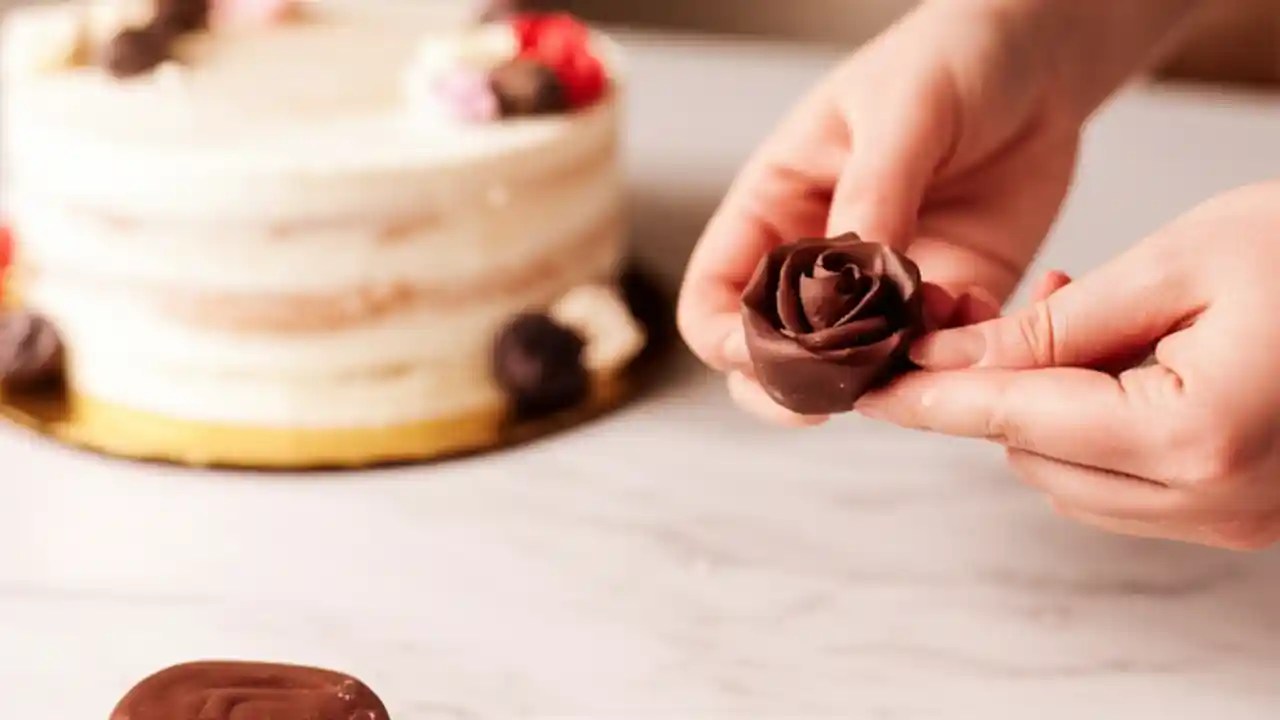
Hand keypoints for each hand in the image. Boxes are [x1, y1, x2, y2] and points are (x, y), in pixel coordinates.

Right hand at [678, 0, 1080, 425]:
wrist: (1040, 59)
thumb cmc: (948, 59)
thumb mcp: (901, 110)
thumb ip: (873, 194)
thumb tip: (850, 284)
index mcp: (773, 211)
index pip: (714, 301)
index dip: (727, 341)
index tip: (770, 353)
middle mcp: (816, 264)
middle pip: (770, 362)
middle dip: (797, 387)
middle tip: (843, 387)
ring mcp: (881, 292)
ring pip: (854, 374)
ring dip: (888, 375)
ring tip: (928, 333)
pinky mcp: (949, 300)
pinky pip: (936, 357)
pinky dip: (953, 357)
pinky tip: (978, 311)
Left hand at [858, 183, 1279, 550]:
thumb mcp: (1184, 262)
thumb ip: (1060, 327)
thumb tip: (956, 360)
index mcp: (1192, 437)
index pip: (1012, 419)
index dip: (931, 398)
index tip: (870, 388)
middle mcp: (1214, 501)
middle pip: (1034, 459)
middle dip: (1002, 391)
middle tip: (1024, 310)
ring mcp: (1237, 520)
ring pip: (1073, 480)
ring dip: (1050, 411)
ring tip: (1092, 322)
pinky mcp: (1248, 513)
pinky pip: (1128, 486)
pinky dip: (1099, 431)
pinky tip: (1124, 363)